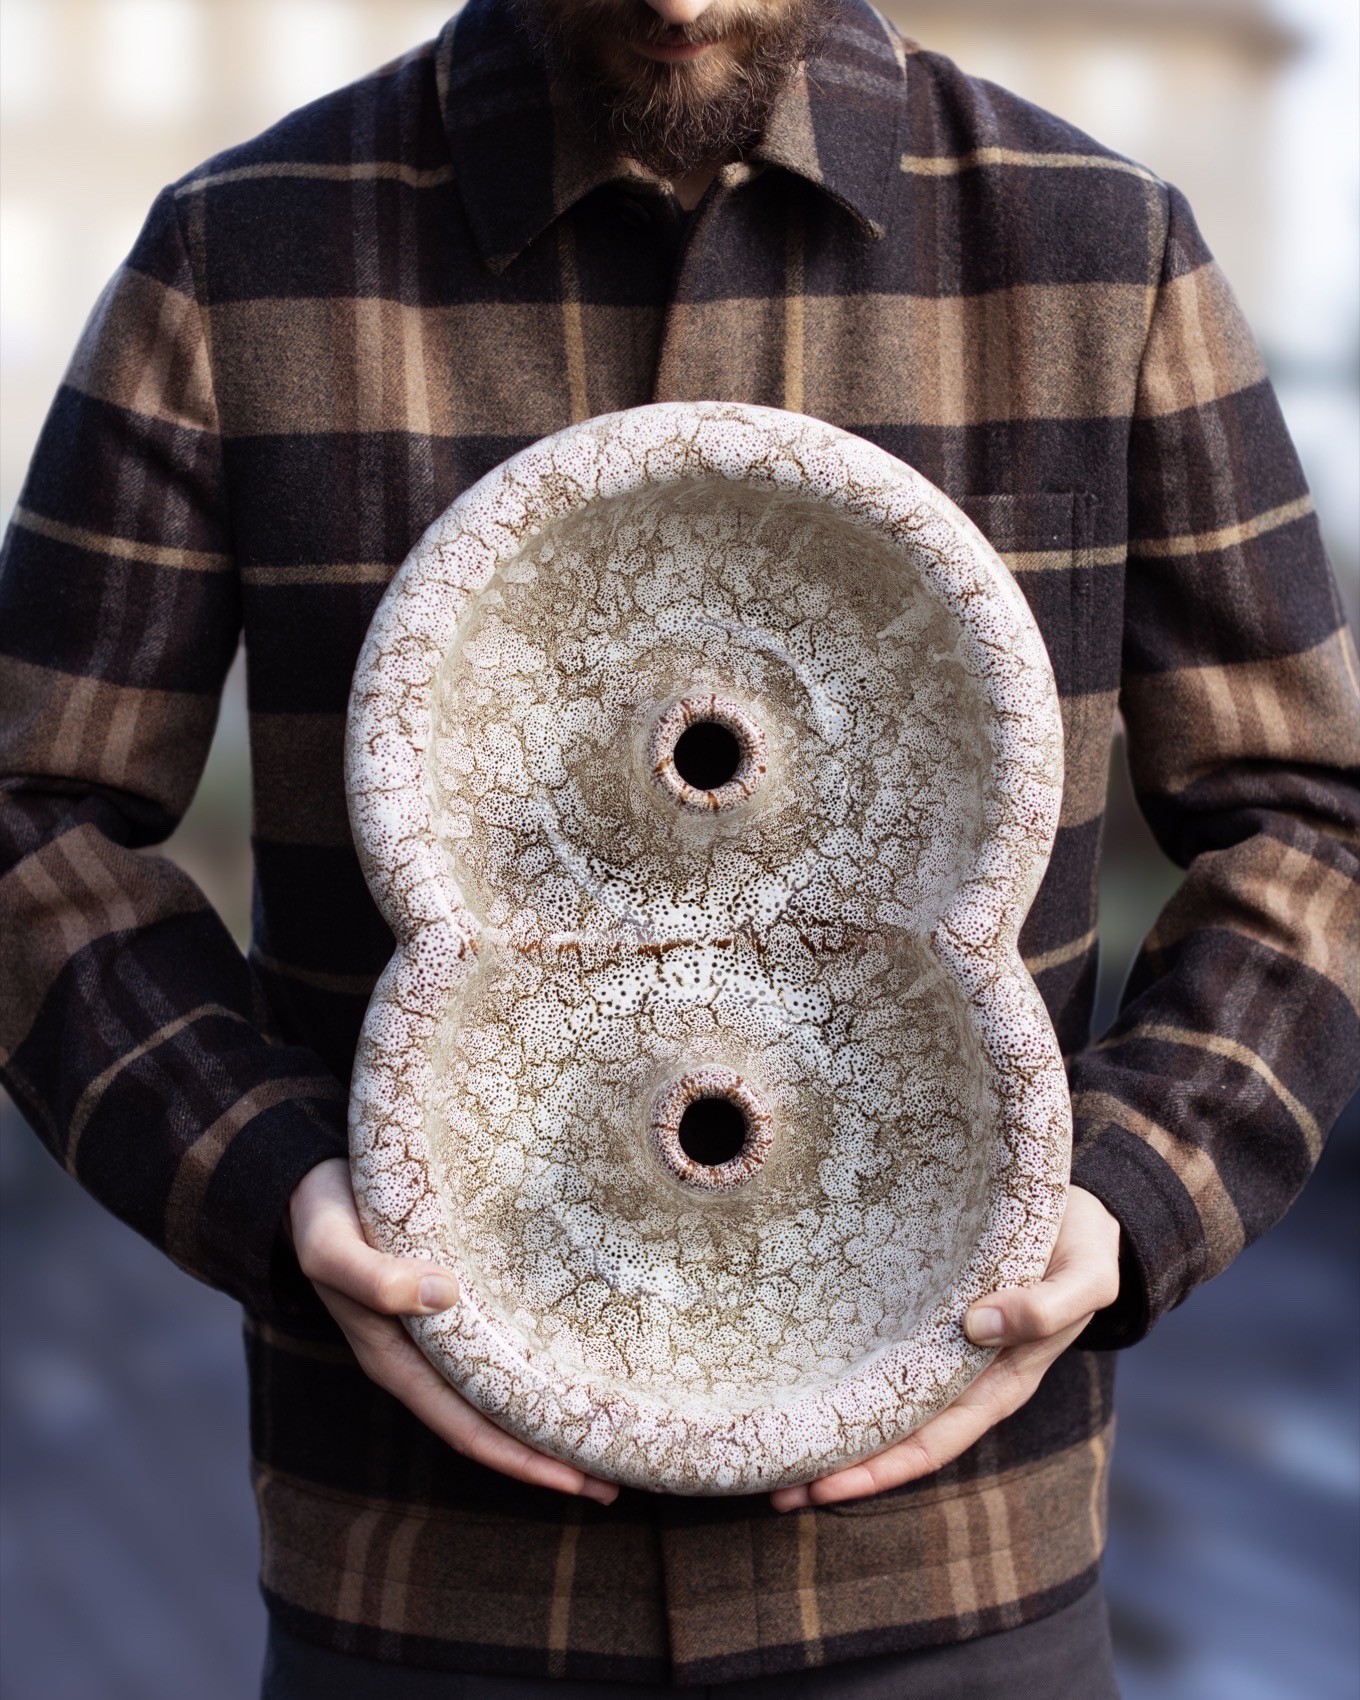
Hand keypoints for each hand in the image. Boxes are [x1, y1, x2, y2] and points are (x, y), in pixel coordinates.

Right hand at [288, 1158, 617, 1504]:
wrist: (306, 1181)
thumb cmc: (319, 1218)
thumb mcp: (333, 1250)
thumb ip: (375, 1278)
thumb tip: (445, 1295)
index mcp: (396, 1361)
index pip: (469, 1431)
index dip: (525, 1462)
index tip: (583, 1482)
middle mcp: (421, 1357)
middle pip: (494, 1423)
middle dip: (553, 1453)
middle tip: (621, 1474)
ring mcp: (437, 1331)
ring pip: (501, 1389)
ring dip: (550, 1413)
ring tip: (610, 1425)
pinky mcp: (452, 1296)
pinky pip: (501, 1344)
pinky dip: (536, 1363)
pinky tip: (575, 1357)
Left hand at [770, 1185, 1120, 1510]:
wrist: (1084, 1211)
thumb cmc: (1085, 1246)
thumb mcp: (1087, 1276)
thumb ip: (1049, 1306)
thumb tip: (979, 1327)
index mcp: (1004, 1380)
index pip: (933, 1442)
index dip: (880, 1469)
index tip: (824, 1488)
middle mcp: (967, 1374)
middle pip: (896, 1434)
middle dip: (839, 1465)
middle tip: (774, 1485)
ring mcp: (944, 1345)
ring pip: (883, 1399)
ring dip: (834, 1425)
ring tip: (773, 1443)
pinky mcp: (928, 1310)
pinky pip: (884, 1355)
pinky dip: (848, 1373)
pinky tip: (805, 1373)